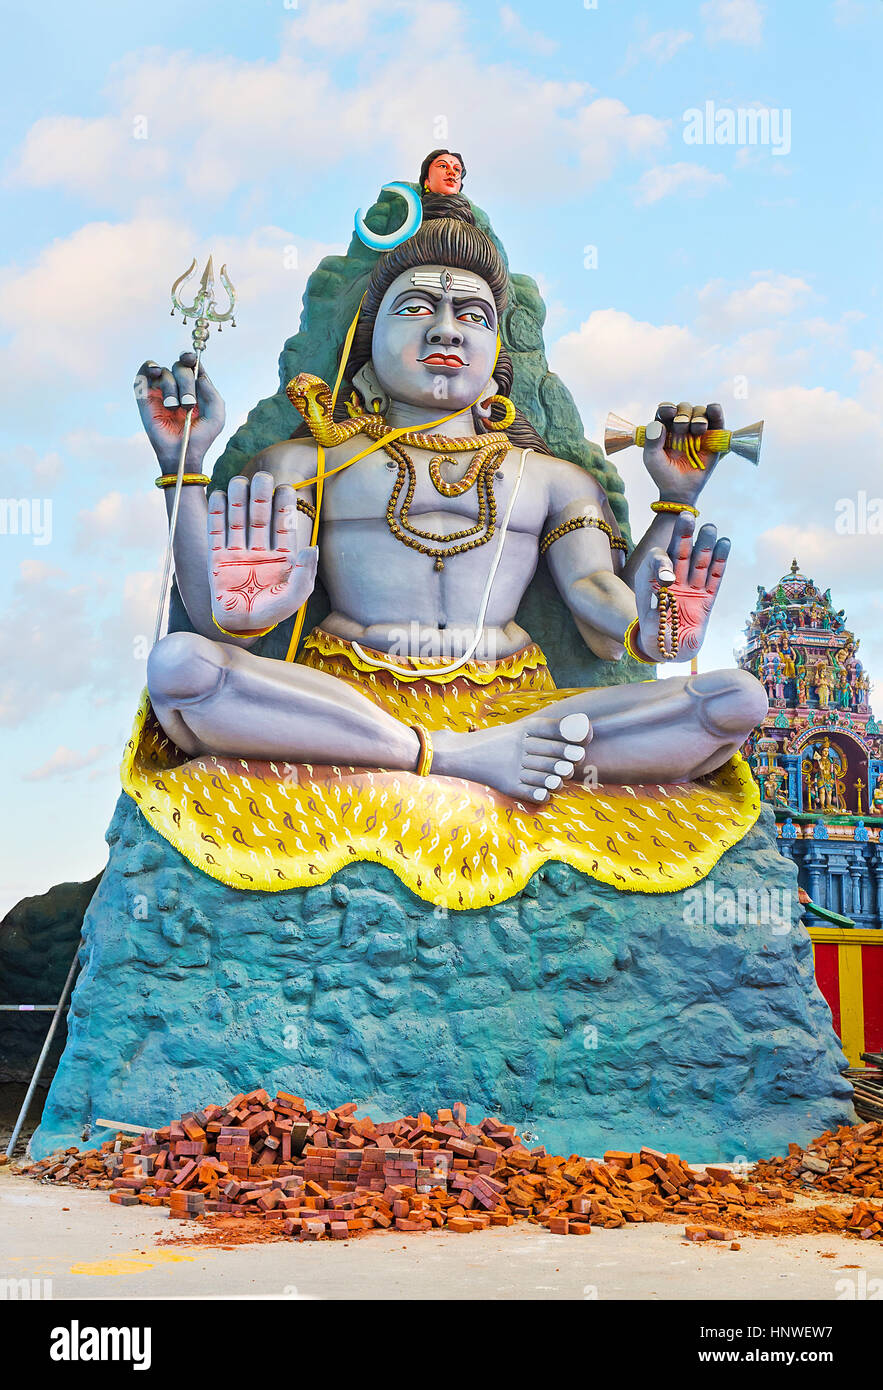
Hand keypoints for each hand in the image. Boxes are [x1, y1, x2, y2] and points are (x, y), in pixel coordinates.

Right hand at [134, 352, 224, 470]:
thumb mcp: (216, 415)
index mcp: (196, 388)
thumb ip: (212, 392)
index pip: (193, 365)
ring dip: (172, 388)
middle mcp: (178, 386)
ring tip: (174, 408)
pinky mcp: (145, 396)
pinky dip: (150, 368)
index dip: (192, 357)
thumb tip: (199, 374)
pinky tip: (156, 373)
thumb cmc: (201, 437)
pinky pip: (145, 372)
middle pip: (180, 367)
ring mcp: (161, 390)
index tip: (192, 360)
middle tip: (188, 404)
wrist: (182, 453)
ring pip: (165, 371)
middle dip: (186, 383)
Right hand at [208, 472, 317, 635]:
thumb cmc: (272, 612)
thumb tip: (311, 548)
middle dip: (261, 496)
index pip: (282, 525)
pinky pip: (216, 531)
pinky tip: (218, 495)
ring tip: (239, 480)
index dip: (283, 507)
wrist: (241, 626)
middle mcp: (259, 549)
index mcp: (281, 556)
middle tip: (262, 476)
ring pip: (238, 519)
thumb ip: (305, 573)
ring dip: (239, 500)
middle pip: (259, 516)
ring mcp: (237, 552)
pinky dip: (216, 513)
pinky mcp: (217, 558)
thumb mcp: (295, 597)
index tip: (285, 488)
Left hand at [633, 513, 729, 661]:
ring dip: (704, 545)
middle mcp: (673, 579)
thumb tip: (668, 583)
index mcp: (653, 578)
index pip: (657, 560)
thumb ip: (655, 601)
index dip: (661, 561)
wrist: (669, 650)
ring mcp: (691, 587)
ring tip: (710, 529)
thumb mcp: (647, 617)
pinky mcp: (707, 597)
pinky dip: (720, 561)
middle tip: (687, 517)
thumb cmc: (653, 633)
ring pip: (698, 562)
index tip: (667, 575)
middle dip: (683, 536)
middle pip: (679, 553)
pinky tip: (724, 544)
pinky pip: (714, 577)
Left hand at [641, 401, 724, 506]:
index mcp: (665, 427)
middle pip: (684, 408)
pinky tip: (713, 409)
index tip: (669, 412)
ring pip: (700, 411)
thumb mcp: (652, 458)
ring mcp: (698, 430)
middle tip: (681, 427)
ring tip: (697, 429)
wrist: (680, 490)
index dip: (667, 408)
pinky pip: (717, 418)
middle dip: (683, 415)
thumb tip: (659, 424)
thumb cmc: (663, 473)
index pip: (665, 410)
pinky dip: (716, 411)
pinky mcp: (713, 436)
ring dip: (698, 416)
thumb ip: (651, 441)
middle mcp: (681, 425)